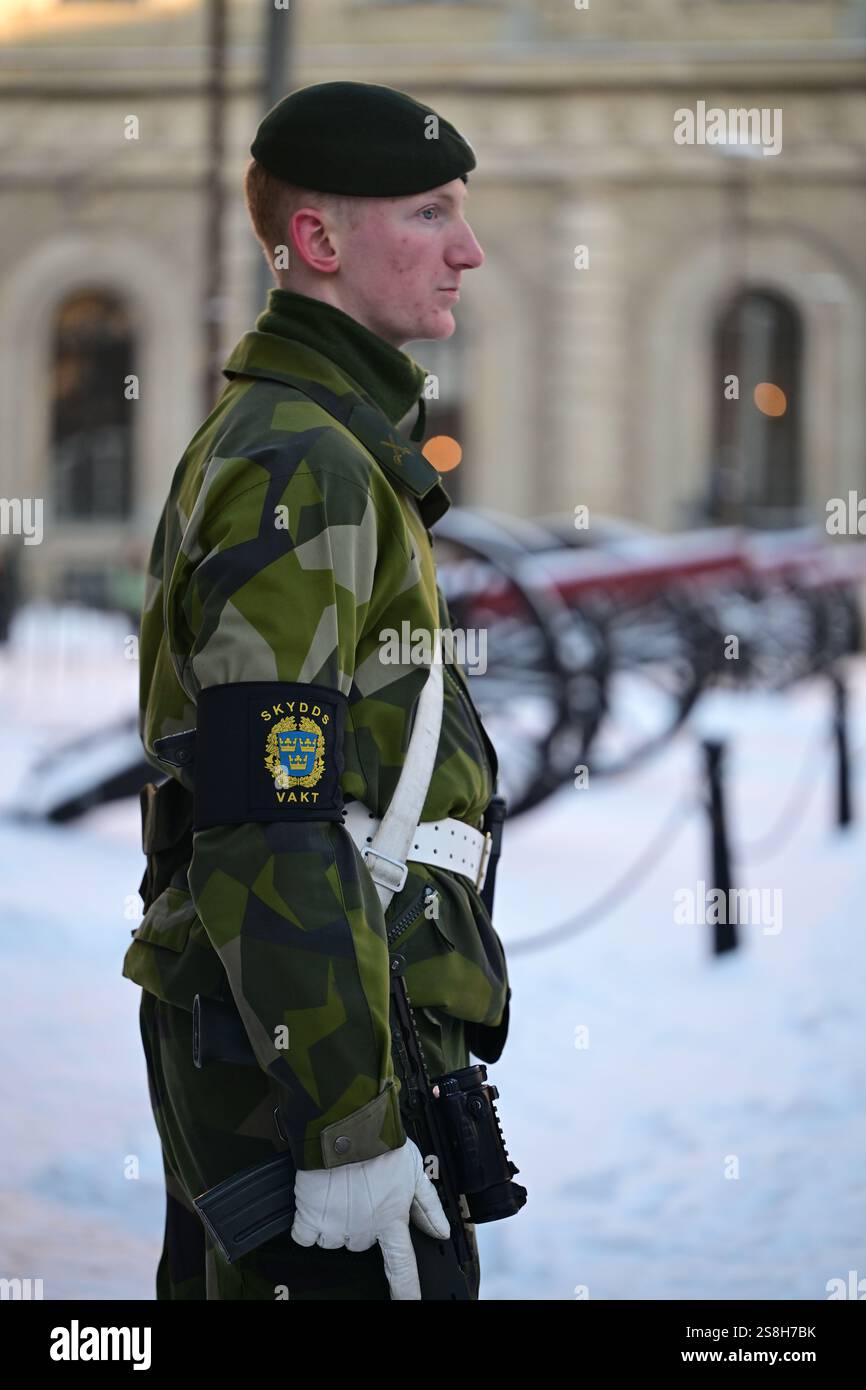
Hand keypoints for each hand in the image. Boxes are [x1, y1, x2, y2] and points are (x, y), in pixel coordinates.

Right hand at [291, 1136, 450, 1299]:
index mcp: (391, 1219)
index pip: (402, 1266)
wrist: (343, 1125)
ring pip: (334, 1239)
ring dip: (334, 1222)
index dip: (406, 1290)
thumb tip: (441, 1231)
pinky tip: (316, 1201)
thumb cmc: (380, 1142)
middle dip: (361, 1224)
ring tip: (340, 1192)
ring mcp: (335, 1227)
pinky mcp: (309, 1219)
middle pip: (362, 1243)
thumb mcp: (413, 1169)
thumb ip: (427, 1205)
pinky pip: (305, 1235)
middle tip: (360, 1195)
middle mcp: (364, 1229)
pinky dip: (307, 1223)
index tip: (408, 1303)